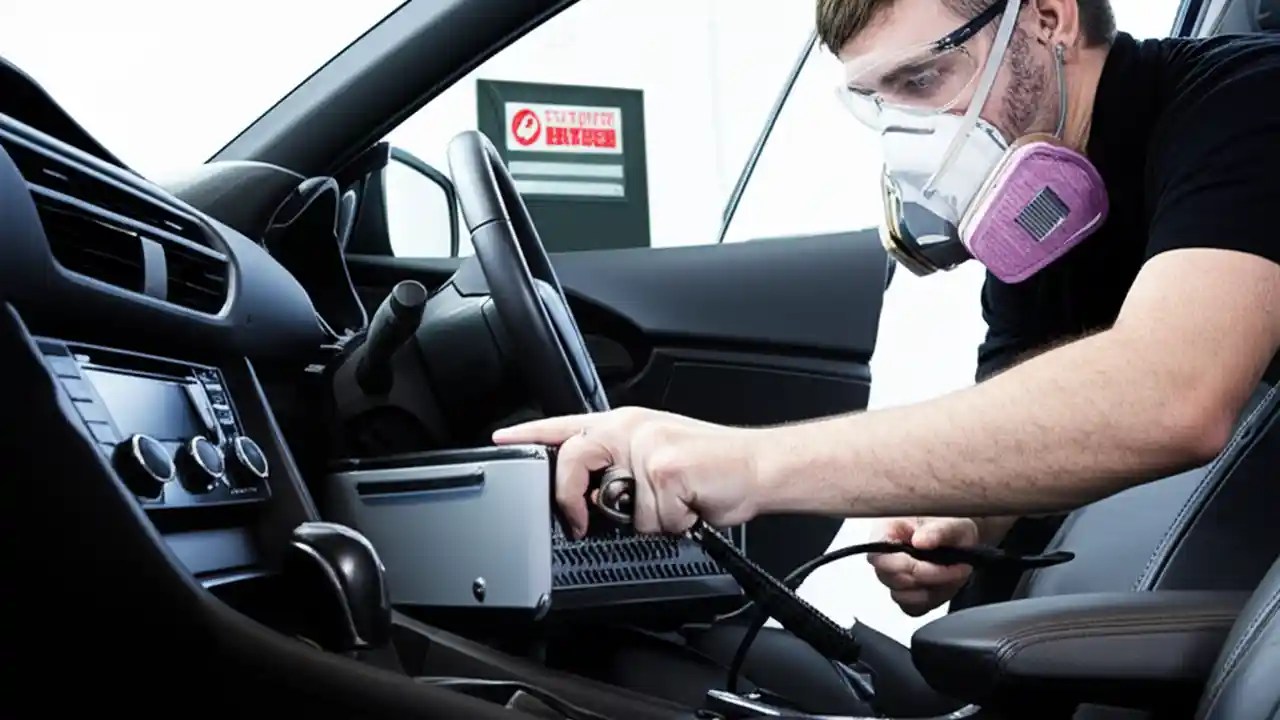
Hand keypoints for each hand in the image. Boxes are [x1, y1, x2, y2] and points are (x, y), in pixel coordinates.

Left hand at [492, 407, 759, 537]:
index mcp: (626, 424)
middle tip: (578, 522)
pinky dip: (672, 525)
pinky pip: (650, 521)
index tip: (503, 440)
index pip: (567, 425)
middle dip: (572, 500)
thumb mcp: (661, 455)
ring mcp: (647, 448)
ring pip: (617, 508)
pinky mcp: (665, 470)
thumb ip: (623, 466)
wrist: (760, 467)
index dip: (531, 434)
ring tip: (675, 505)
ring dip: (646, 521)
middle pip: (573, 461)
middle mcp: (632, 430)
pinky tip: (690, 509)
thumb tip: (595, 498)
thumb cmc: (714, 469)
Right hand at [868, 517, 978, 616]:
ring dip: (933, 589)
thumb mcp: (952, 523)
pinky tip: (944, 584)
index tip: (932, 558)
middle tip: (955, 567)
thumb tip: (920, 540)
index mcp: (887, 531)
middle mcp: (884, 556)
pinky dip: (932, 600)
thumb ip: (937, 530)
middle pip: (891, 579)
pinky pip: (912, 608)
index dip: (902, 563)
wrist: (962, 542)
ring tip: (954, 573)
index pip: (878, 556)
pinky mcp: (904, 595)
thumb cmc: (952, 526)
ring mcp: (892, 578)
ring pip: (903, 596)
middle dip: (927, 576)